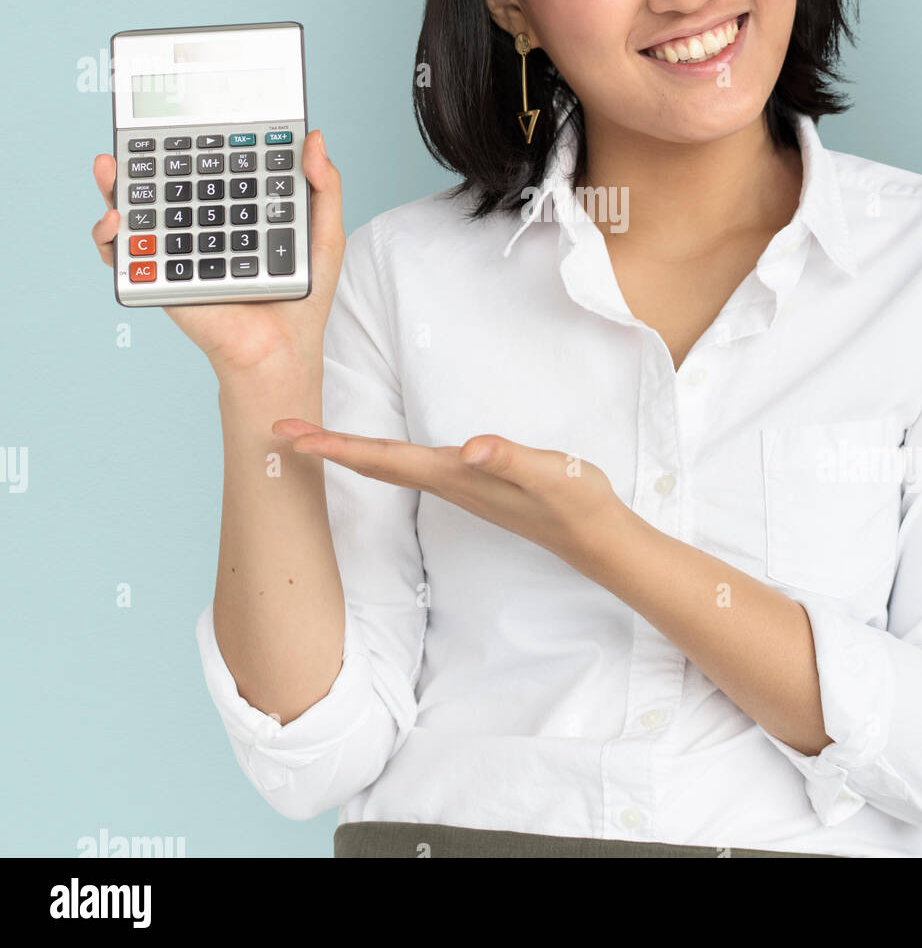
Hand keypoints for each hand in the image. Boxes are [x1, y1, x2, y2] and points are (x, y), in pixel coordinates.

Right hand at [89, 130, 344, 382]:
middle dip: (145, 157)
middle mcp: (205, 226)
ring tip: (109, 165)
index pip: (215, 167)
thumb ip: (325, 188)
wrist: (282, 351)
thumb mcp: (324, 235)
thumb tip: (316, 139)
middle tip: (138, 135)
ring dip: (115, 186)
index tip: (191, 114)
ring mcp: (181, 250)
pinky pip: (126, 256)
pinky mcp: (162, 277)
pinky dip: (111, 237)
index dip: (199, 139)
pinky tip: (117, 219)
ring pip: (139, 213)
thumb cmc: (304, 299)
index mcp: (239, 210)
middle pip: (169, 183)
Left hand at [270, 420, 627, 567]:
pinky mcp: (469, 485)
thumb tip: (470, 448)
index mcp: (456, 476)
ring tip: (313, 438)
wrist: (595, 538)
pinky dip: (378, 457)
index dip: (337, 446)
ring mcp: (456, 487)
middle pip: (374, 464)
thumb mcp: (550, 474)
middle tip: (280, 429)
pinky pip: (408, 469)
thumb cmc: (575, 503)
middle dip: (325, 447)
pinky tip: (374, 453)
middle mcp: (448, 483)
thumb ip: (510, 460)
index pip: (384, 459)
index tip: (294, 436)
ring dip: (347, 452)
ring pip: (388, 467)